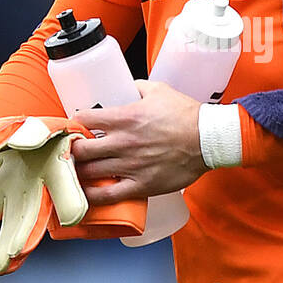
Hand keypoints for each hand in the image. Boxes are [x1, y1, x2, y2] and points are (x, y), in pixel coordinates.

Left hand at [69, 79, 207, 205]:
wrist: (209, 140)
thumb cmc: (187, 115)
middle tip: (73, 151)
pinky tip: (86, 194)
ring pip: (90, 173)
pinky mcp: (141, 185)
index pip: (83, 119)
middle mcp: (123, 142)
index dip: (74, 122)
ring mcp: (131, 166)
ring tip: (77, 171)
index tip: (75, 126)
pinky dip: (93, 196)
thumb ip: (138, 87)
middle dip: (72, 150)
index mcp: (125, 118)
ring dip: (79, 172)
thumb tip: (127, 86)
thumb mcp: (159, 90)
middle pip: (81, 150)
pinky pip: (109, 195)